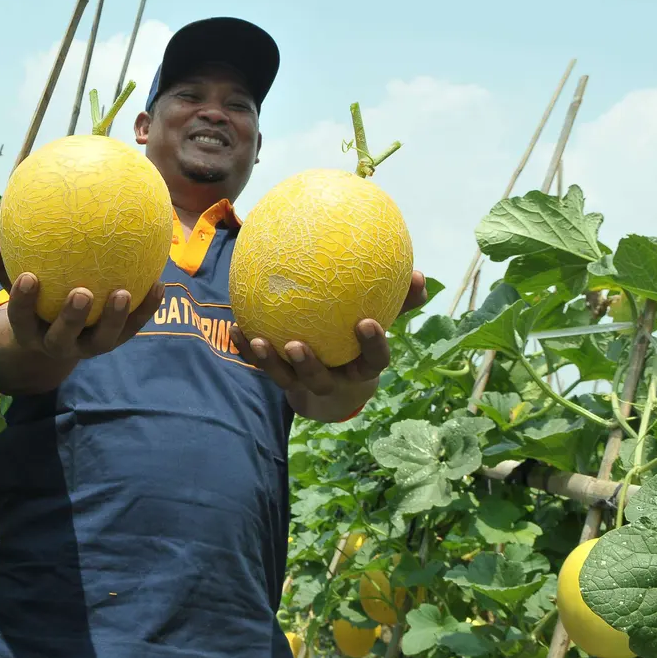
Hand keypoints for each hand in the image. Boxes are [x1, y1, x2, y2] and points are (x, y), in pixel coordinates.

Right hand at [0, 236, 164, 361]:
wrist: (57, 336)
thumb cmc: (35, 300)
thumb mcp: (16, 285)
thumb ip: (4, 266)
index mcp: (30, 330)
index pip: (21, 318)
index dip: (23, 301)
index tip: (29, 276)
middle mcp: (58, 343)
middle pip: (63, 338)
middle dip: (72, 318)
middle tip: (81, 292)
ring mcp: (88, 347)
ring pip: (102, 340)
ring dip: (113, 318)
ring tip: (123, 293)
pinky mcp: (114, 342)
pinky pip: (132, 328)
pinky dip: (145, 309)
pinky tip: (157, 283)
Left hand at [230, 270, 428, 414]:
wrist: (336, 384)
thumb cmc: (361, 340)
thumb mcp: (381, 323)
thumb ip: (400, 302)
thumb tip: (420, 274)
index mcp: (360, 368)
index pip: (372, 362)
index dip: (371, 346)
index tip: (367, 322)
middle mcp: (332, 380)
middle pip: (320, 380)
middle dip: (309, 366)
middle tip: (297, 345)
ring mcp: (303, 383)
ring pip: (286, 379)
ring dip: (272, 362)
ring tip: (260, 340)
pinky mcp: (281, 378)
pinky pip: (262, 366)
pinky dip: (248, 349)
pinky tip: (235, 327)